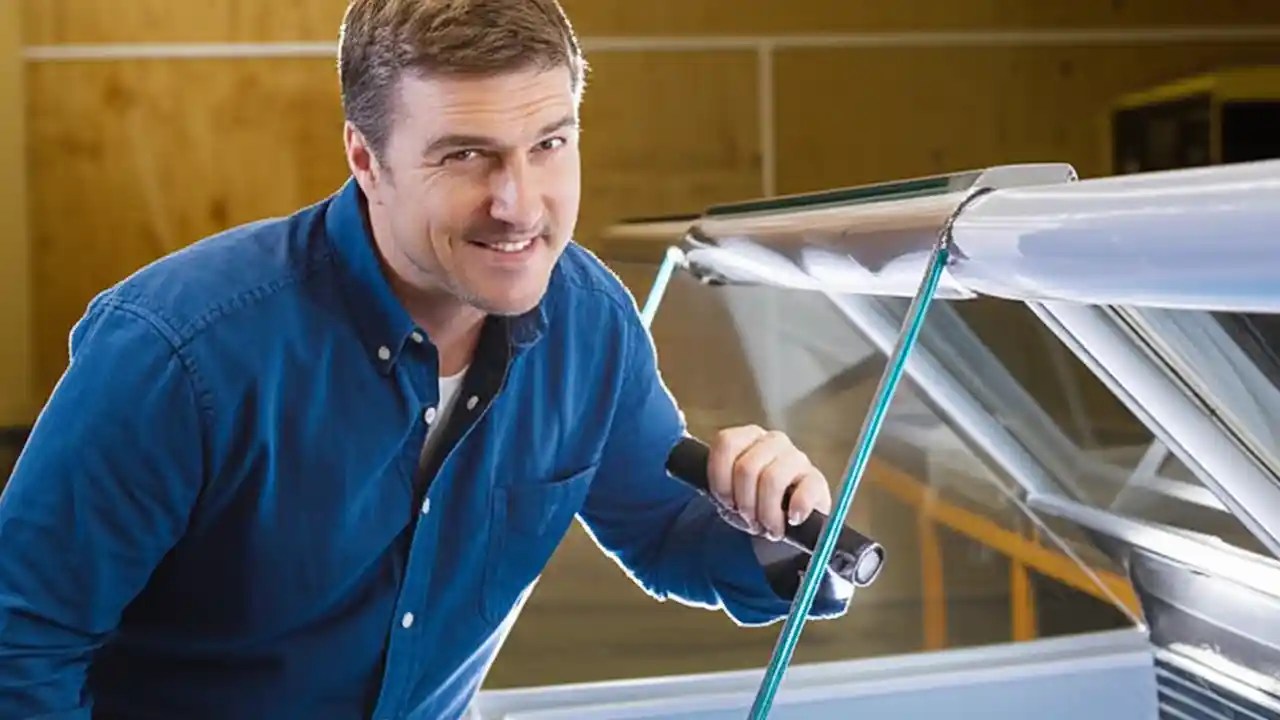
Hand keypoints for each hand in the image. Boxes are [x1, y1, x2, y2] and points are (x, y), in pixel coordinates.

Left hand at [706, 425, 831, 540]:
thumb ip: (714, 481)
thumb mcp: (728, 491)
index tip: (724, 502)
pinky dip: (795, 509)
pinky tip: (791, 520)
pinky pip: (804, 490)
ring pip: (772, 479)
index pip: (725, 443)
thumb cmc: (752, 504)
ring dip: (766, 512)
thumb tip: (697, 480)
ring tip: (768, 526)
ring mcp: (797, 458)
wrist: (784, 525)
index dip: (720, 478)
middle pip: (746, 467)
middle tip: (749, 520)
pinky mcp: (817, 480)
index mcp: (747, 437)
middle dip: (744, 502)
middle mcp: (773, 441)